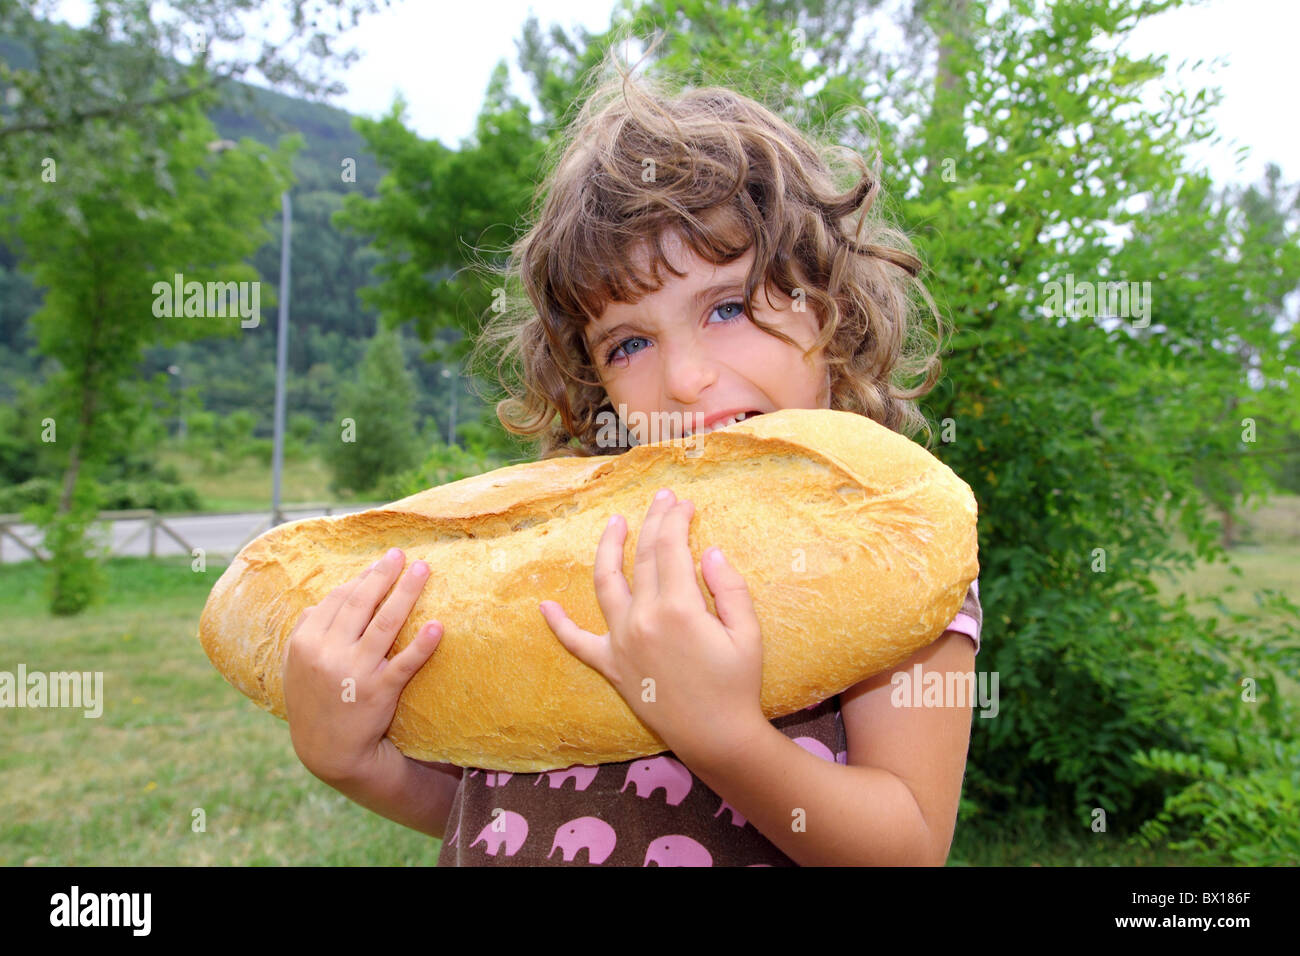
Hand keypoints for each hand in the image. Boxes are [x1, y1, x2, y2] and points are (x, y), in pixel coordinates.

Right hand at [281, 547, 442, 784]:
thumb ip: (305, 630)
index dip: (362, 579)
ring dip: (406, 593)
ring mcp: (354, 672)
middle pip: (361, 603)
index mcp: (306, 641)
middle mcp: (328, 653)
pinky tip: (438, 627)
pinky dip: (421, 644)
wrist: (328, 751)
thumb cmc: (314, 701)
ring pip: (385, 623)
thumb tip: (324, 598)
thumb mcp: (296, 666)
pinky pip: (404, 663)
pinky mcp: (379, 692)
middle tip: (402, 554)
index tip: (380, 564)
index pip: (338, 599)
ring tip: (423, 570)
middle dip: (383, 574)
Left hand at [538, 488, 766, 766]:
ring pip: (605, 584)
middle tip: (660, 498)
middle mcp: (642, 619)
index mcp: (679, 607)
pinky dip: (558, 624)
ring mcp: (622, 642)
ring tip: (613, 523)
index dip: (676, 520)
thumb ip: (729, 588)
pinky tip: (545, 605)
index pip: (671, 547)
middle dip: (652, 522)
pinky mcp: (611, 665)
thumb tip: (709, 551)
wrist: (716, 737)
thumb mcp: (747, 633)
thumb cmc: (737, 685)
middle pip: (642, 557)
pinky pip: (577, 642)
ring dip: (607, 549)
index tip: (684, 503)